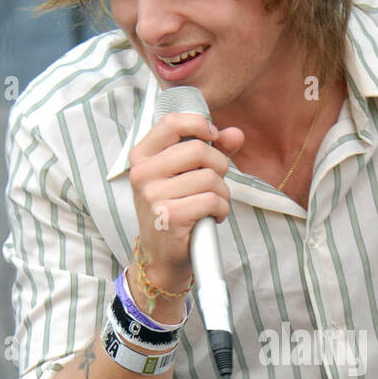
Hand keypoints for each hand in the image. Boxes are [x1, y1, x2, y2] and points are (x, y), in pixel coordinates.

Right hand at [128, 113, 244, 292]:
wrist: (161, 255)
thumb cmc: (175, 209)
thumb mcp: (184, 175)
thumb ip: (211, 149)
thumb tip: (236, 134)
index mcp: (141, 156)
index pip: (172, 122)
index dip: (200, 125)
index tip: (212, 138)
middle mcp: (142, 173)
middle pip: (198, 149)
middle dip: (219, 166)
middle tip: (216, 182)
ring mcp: (153, 195)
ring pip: (210, 177)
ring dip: (222, 192)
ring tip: (212, 203)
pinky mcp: (169, 216)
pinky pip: (212, 201)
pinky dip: (221, 209)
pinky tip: (212, 217)